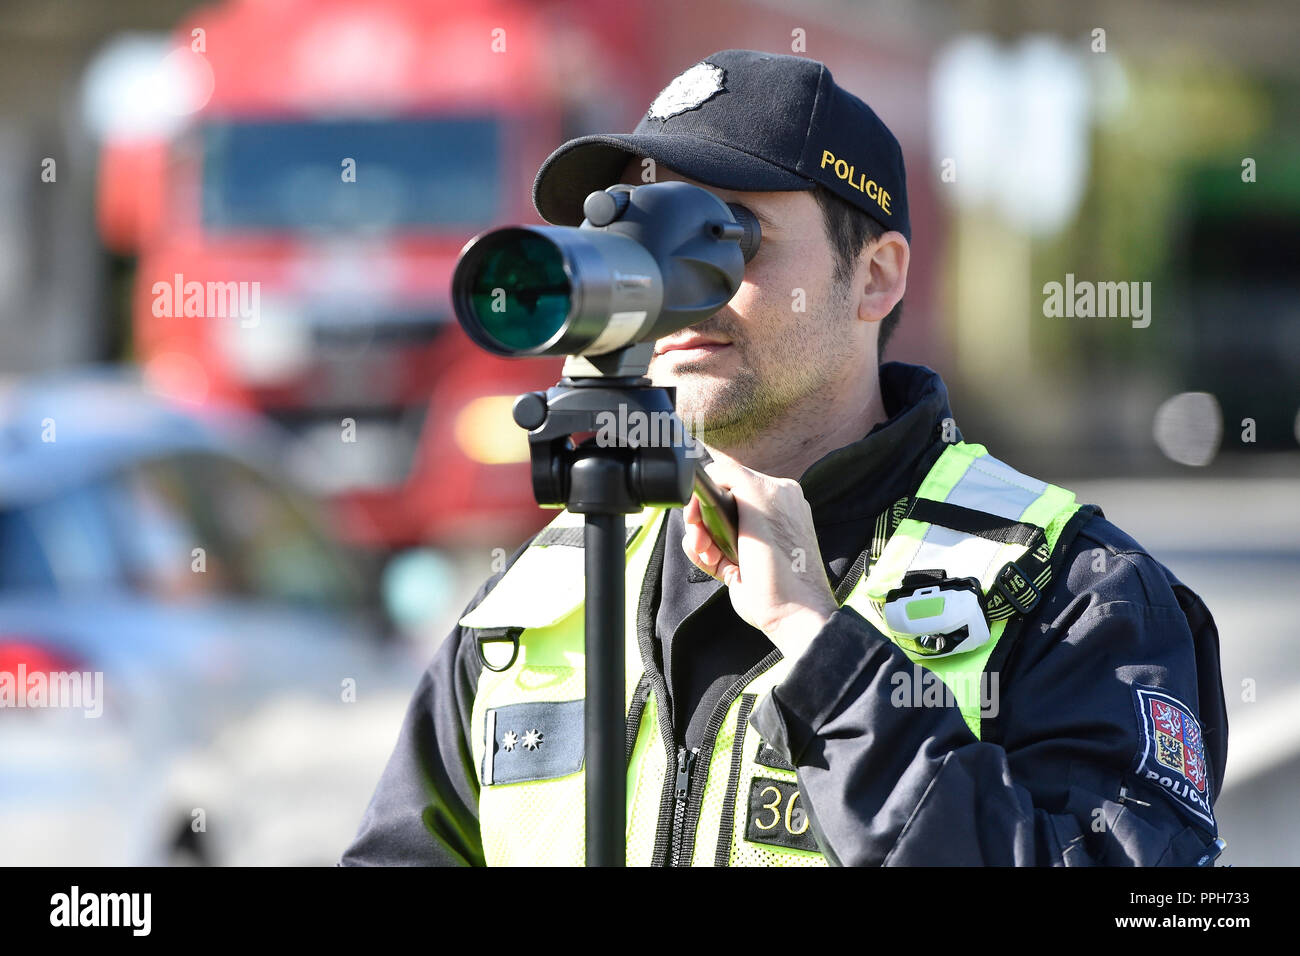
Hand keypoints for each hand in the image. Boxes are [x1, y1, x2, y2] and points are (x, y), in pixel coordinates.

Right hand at [682, 458, 838, 658]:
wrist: (789, 612)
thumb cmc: (782, 559)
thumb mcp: (759, 501)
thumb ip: (735, 475)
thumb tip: (712, 469)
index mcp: (775, 492)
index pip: (728, 478)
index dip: (707, 492)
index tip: (697, 506)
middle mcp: (763, 513)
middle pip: (713, 504)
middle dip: (700, 520)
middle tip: (700, 534)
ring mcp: (750, 539)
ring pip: (707, 529)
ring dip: (701, 541)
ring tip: (711, 554)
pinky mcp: (738, 562)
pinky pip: (709, 551)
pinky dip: (704, 557)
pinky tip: (714, 564)